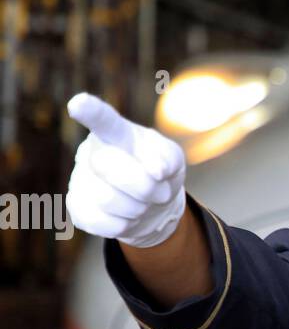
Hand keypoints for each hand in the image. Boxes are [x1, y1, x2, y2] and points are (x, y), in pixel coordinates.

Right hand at [66, 92, 186, 247]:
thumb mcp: (172, 160)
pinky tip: (127, 216)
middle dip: (146, 187)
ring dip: (139, 208)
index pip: (104, 120)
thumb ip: (167, 158)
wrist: (150, 206)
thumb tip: (155, 170)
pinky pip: (103, 222)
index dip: (91, 111)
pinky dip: (125, 225)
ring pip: (109, 200)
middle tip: (159, 190)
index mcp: (117, 133)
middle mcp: (92, 151)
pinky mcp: (77, 206)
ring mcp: (80, 178)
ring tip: (144, 203)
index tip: (78, 104)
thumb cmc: (159, 173)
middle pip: (114, 170)